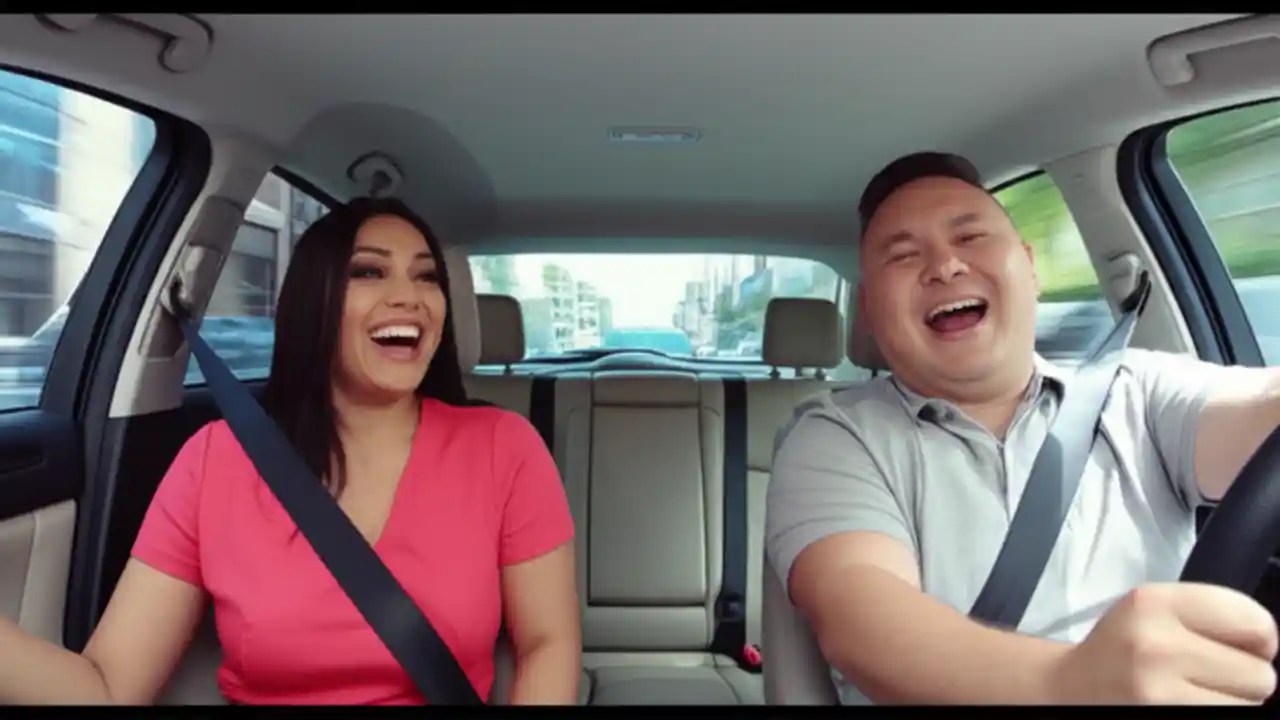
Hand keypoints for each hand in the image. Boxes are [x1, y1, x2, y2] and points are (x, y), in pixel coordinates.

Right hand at [1056, 583, 1277, 703]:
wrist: (1067, 689)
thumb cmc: (1123, 649)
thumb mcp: (1153, 611)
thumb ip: (1208, 614)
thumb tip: (1267, 643)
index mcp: (1154, 603)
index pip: (1256, 623)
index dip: (1256, 640)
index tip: (1232, 646)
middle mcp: (1155, 647)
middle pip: (1260, 673)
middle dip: (1240, 677)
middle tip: (1200, 674)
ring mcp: (1157, 694)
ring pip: (1250, 706)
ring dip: (1230, 702)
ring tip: (1191, 693)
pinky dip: (1217, 717)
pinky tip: (1186, 708)